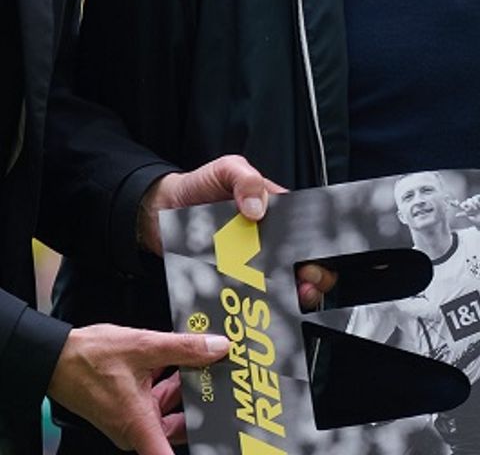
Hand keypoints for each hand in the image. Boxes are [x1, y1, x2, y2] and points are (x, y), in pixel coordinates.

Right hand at [46, 323, 227, 454]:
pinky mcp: (126, 409)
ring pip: (169, 409)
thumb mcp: (144, 346)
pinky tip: (179, 361)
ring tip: (202, 363)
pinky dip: (168, 384)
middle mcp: (134, 428)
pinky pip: (156, 402)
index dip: (196, 445)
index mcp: (138, 424)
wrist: (54, 356)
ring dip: (184, 388)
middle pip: (179, 425)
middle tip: (218, 380)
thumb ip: (185, 348)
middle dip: (199, 403)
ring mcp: (130, 420)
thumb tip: (217, 348)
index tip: (213, 439)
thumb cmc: (87, 358)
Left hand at [138, 155, 333, 310]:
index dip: (318, 250)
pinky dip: (255, 304)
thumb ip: (246, 180)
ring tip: (288, 301)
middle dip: (313, 278)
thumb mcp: (226, 169)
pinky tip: (257, 311)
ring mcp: (249, 259)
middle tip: (306, 287)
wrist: (160, 209)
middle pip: (300, 261)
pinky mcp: (229, 276)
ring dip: (289, 295)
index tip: (314, 264)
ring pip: (279, 282)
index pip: (308, 231)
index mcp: (276, 211)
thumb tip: (259, 208)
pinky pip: (246, 292)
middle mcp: (268, 237)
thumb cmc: (198, 185)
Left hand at [457, 193, 479, 225]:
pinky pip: (474, 197)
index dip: (461, 214)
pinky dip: (475, 202)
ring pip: (468, 200)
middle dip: (463, 206)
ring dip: (470, 205)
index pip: (466, 213)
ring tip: (476, 209)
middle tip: (465, 208)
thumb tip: (464, 214)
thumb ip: (470, 217)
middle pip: (465, 204)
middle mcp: (476, 207)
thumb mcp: (477, 220)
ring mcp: (479, 202)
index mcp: (475, 213)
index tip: (456, 216)